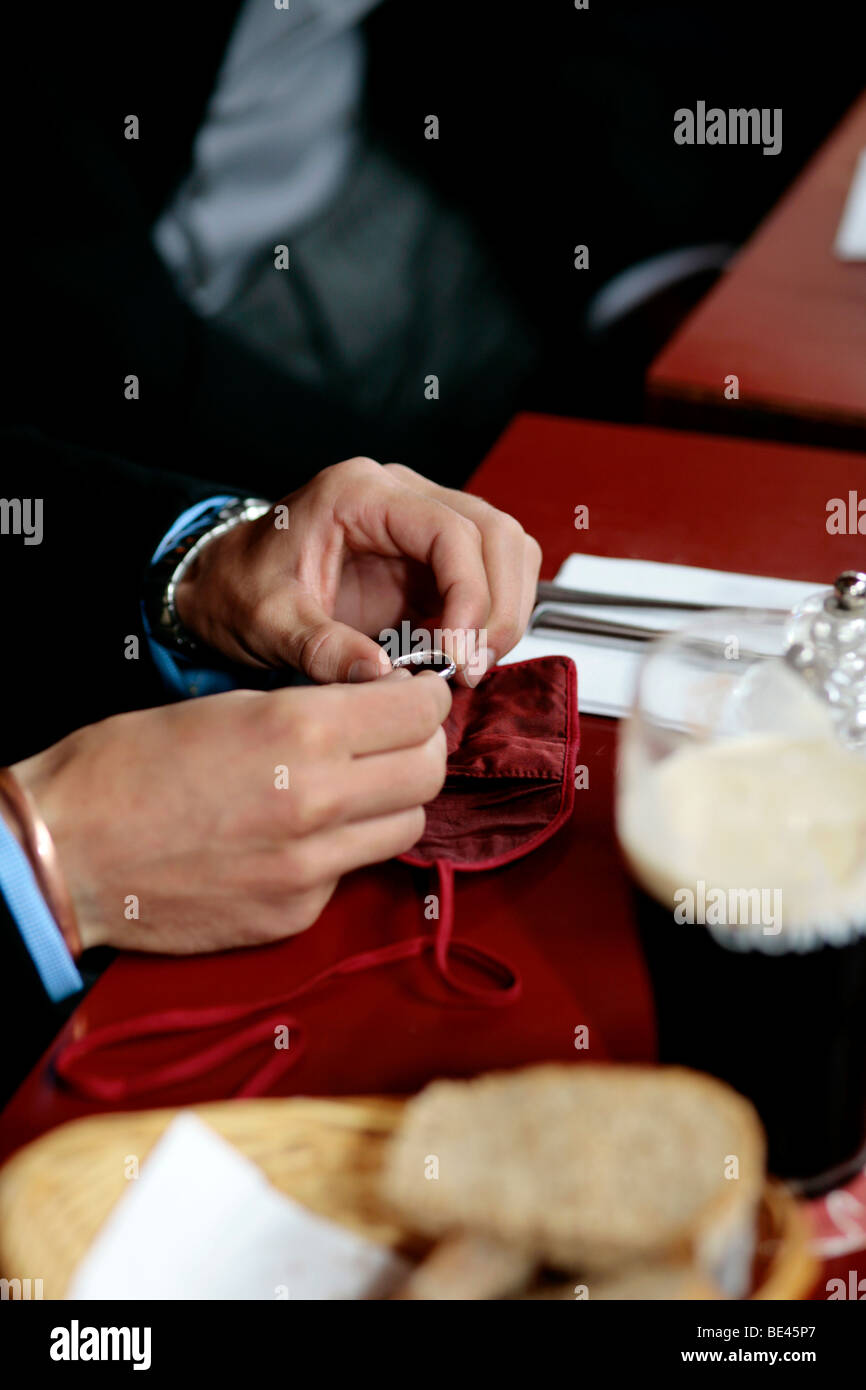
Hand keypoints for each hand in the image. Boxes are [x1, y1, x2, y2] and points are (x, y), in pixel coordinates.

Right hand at [12, 670, 448, 954]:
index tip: (415, 695)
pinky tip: (300, 834)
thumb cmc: (130, 765)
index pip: (421, 711)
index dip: (426, 698)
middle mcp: (320, 801)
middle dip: (422, 747)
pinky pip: (352, 871)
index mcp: (302, 731)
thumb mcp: (230, 705)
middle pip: (429, 772)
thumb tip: (372, 705)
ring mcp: (311, 866)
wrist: (68, 851)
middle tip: (397, 738)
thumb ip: (313, 707)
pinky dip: (342, 849)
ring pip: (406, 827)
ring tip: (354, 786)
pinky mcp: (296, 913)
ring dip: (392, 801)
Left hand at [175, 457, 541, 685]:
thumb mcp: (268, 622)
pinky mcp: (429, 558)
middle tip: (471, 668)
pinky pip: (487, 578)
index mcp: (358, 494)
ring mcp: (420, 523)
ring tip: (466, 665)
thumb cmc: (240, 588)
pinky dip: (488, 619)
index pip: (451, 532)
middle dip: (498, 608)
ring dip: (502, 612)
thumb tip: (380, 678)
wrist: (225, 584)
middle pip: (495, 534)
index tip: (458, 656)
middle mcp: (399, 496)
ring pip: (504, 551)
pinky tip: (456, 655)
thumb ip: (321, 649)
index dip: (470, 596)